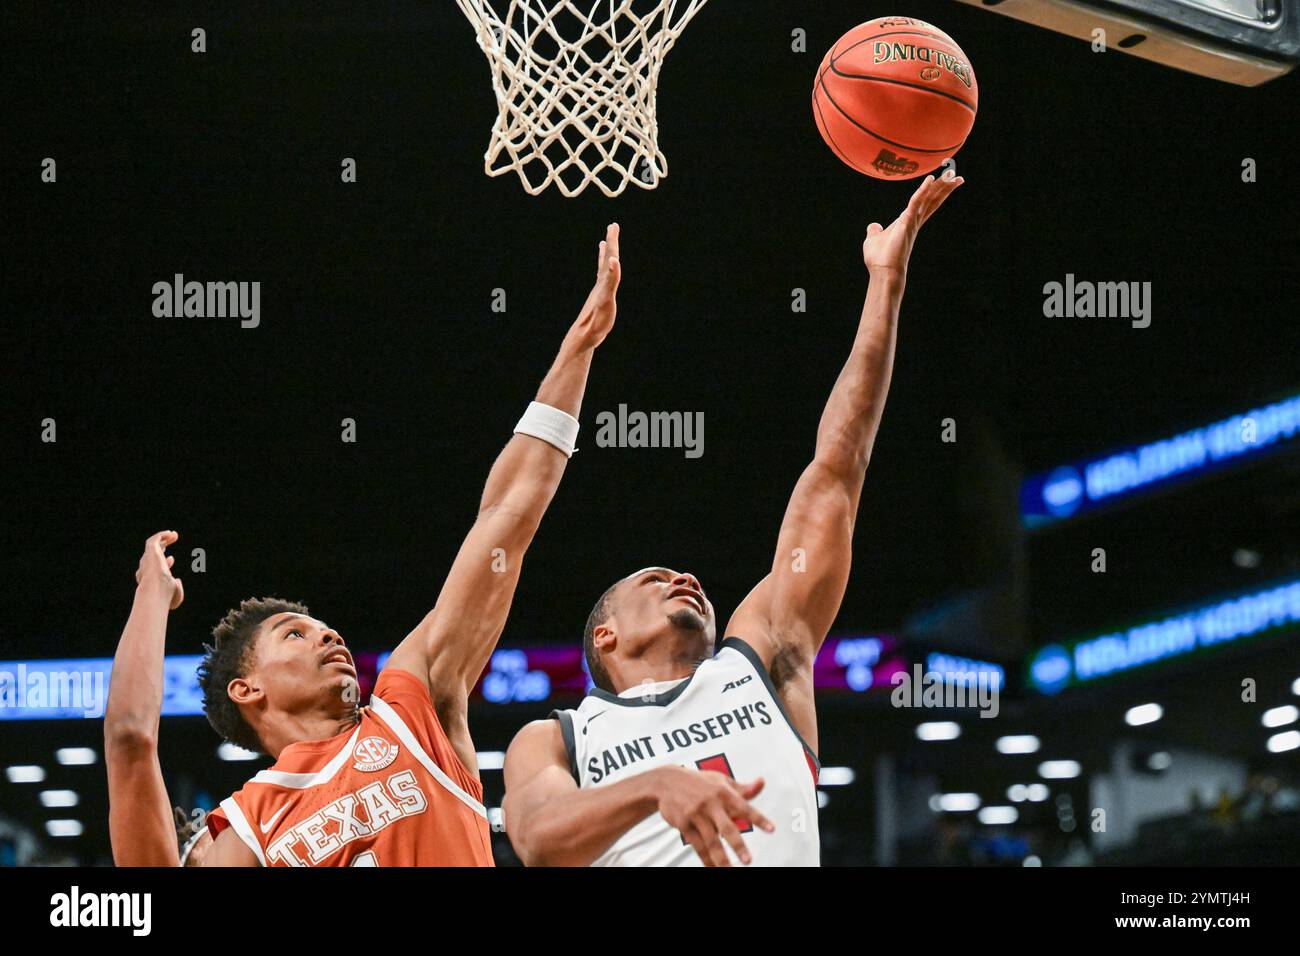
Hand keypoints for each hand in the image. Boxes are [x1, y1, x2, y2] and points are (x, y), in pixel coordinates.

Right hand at [135, 530, 183, 609]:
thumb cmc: (165, 597)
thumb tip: (177, 580)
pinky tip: (171, 533)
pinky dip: (162, 535)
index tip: (172, 558)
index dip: (164, 562)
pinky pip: (153, 540)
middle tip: (169, 542)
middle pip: (152, 556)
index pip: (155, 568)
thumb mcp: (175, 598)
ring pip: (153, 546)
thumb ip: (177, 590)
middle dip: (161, 548)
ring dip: (163, 539)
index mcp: (152, 579)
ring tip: (174, 534)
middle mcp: (147, 568)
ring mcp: (148, 560)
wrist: (157, 590)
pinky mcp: (151, 552)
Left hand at [572, 223, 620, 348]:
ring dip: (606, 254)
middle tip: (612, 226)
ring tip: (605, 244)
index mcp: (604, 281)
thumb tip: (614, 260)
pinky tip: (604, 271)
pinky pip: (603, 279)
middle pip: (607, 258)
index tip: (613, 225)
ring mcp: (600, 290)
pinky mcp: (600, 298)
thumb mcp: (606, 299)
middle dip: (611, 242)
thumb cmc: (597, 319)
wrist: (585, 335)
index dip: (613, 241)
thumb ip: (611, 279)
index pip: (610, 257)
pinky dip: (605, 271)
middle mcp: (601, 282)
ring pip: (604, 267)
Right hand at [653, 766, 774, 865]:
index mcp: (723, 793)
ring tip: (729, 870)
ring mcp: (696, 815)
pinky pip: (697, 845)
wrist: (666, 781)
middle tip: (747, 860)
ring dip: (721, 858)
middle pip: (727, 828)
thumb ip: (743, 788)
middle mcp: (710, 804)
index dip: (758, 818)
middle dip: (737, 845)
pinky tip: (713, 867)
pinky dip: (705, 859)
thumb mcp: (721, 781)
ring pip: (711, 841)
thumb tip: (761, 783)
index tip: (771, 829)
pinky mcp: (684, 824)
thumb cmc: (699, 782)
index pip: (744, 807)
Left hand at [863, 169, 963, 277]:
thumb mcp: (874, 240)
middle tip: (957, 176)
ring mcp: (912, 221)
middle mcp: (914, 221)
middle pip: (932, 200)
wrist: (883, 272)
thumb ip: (875, 231)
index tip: (944, 184)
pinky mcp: (907, 221)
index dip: (934, 193)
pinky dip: (922, 190)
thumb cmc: (879, 260)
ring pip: (929, 199)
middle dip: (944, 188)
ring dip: (940, 186)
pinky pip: (915, 201)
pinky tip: (930, 179)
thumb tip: (873, 227)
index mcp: (908, 222)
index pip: (924, 204)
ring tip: (952, 174)